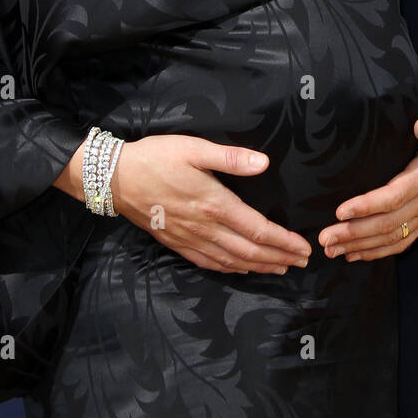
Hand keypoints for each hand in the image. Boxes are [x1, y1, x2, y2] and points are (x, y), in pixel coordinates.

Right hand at [112, 136, 312, 274]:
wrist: (114, 179)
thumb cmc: (156, 158)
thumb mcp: (194, 149)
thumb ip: (230, 158)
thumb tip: (264, 163)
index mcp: (214, 204)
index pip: (258, 230)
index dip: (284, 241)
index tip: (303, 247)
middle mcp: (205, 228)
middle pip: (250, 251)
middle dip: (279, 258)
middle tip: (302, 262)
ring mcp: (190, 239)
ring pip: (231, 261)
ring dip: (259, 267)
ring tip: (281, 268)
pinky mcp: (176, 243)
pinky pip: (208, 263)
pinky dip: (230, 269)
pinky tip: (239, 269)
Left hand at [318, 99, 417, 260]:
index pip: (393, 196)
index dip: (366, 206)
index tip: (340, 211)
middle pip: (387, 223)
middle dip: (354, 233)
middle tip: (325, 240)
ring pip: (392, 236)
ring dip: (361, 245)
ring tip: (332, 250)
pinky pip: (403, 240)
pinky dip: (379, 251)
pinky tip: (357, 254)